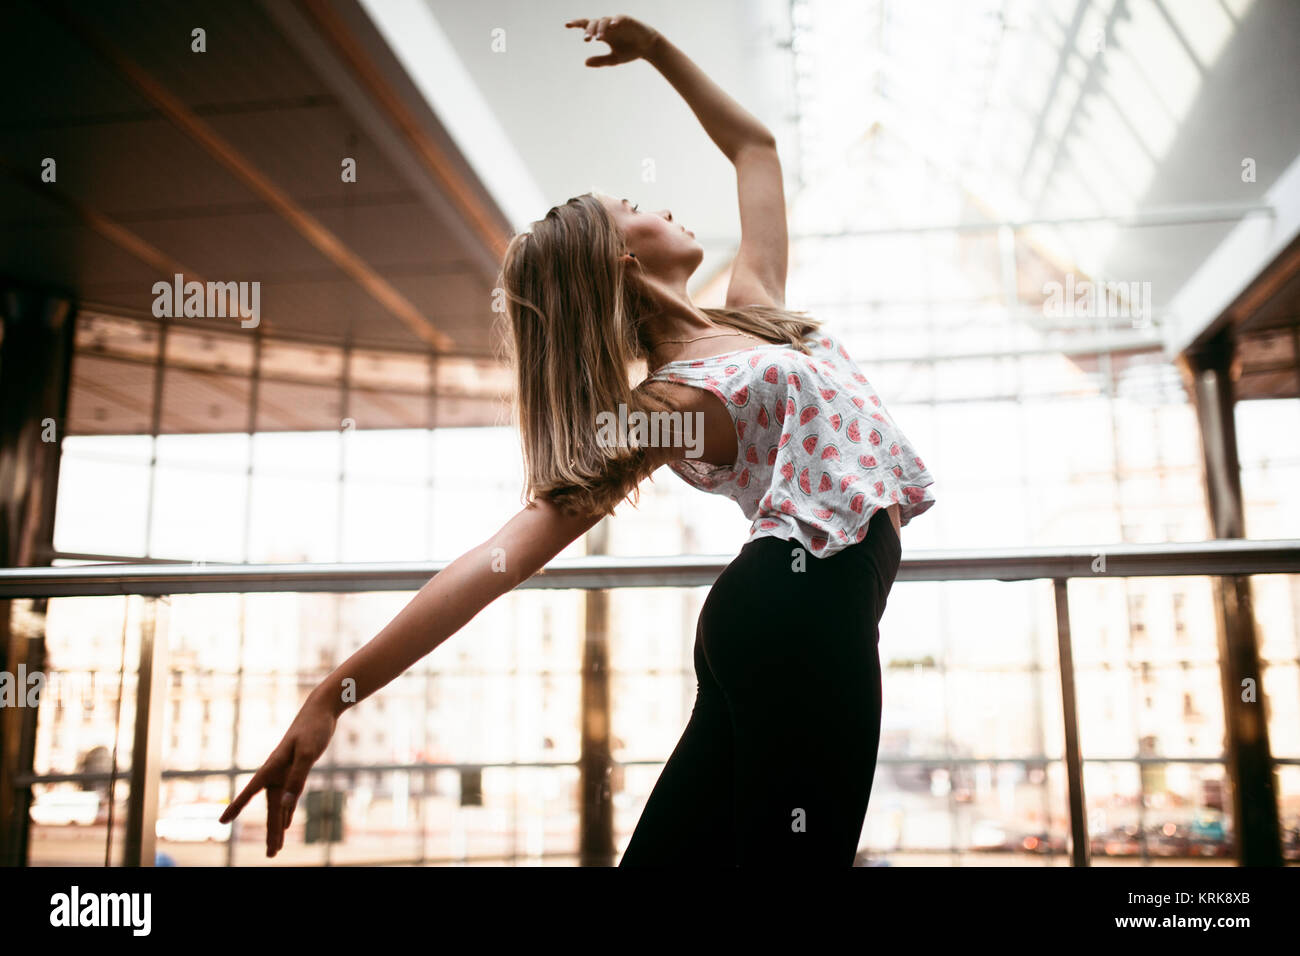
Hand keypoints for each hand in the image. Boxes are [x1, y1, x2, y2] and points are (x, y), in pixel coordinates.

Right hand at [218, 696, 337, 857]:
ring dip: (278, 826)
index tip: (221, 822)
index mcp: (272, 767)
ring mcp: (285, 772)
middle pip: (271, 808)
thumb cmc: (313, 729)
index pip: (249, 792)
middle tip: (272, 854)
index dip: (235, 807)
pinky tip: (287, 823)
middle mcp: (275, 773)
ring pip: (280, 806)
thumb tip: (286, 805)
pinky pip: (289, 797)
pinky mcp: (296, 770)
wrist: (322, 710)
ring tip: (276, 848)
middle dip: (271, 831)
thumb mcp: (307, 754)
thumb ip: (297, 778)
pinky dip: (287, 812)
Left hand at [564, 15, 659, 66]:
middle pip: (594, 23)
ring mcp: (617, 22)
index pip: (587, 25)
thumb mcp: (614, 59)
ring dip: (600, 28)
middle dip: (589, 30)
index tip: (566, 25)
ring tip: (598, 38)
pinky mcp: (628, 21)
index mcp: (603, 33)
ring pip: (604, 20)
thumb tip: (585, 62)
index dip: (577, 24)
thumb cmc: (631, 51)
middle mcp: (608, 26)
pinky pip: (619, 18)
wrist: (648, 47)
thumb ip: (600, 60)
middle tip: (586, 40)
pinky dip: (615, 21)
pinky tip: (612, 26)